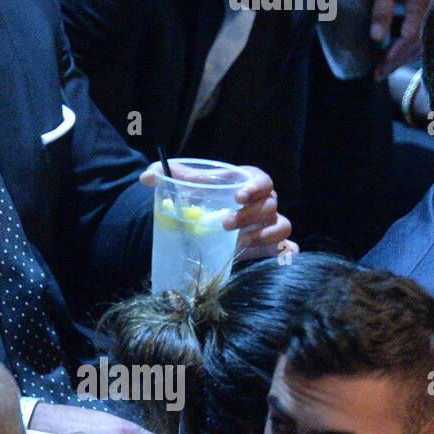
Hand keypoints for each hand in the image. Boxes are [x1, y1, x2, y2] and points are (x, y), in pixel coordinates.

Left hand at [141, 162, 293, 260]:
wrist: (203, 218)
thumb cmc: (199, 194)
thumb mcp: (184, 183)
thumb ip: (166, 174)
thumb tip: (146, 177)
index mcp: (248, 182)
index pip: (262, 180)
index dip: (254, 187)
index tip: (237, 197)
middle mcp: (264, 202)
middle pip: (270, 206)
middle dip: (249, 215)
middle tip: (225, 224)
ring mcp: (269, 224)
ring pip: (282, 226)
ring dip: (264, 235)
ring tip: (239, 242)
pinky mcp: (269, 245)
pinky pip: (286, 248)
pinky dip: (286, 253)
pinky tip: (280, 259)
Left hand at [371, 0, 433, 79]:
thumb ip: (381, 8)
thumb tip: (376, 38)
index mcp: (421, 1)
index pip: (411, 35)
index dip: (395, 53)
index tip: (379, 65)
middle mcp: (431, 10)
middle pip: (416, 44)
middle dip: (396, 61)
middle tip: (377, 74)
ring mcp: (431, 13)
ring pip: (419, 43)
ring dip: (400, 58)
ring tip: (381, 71)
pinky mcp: (426, 16)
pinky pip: (418, 37)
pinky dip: (404, 50)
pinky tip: (389, 58)